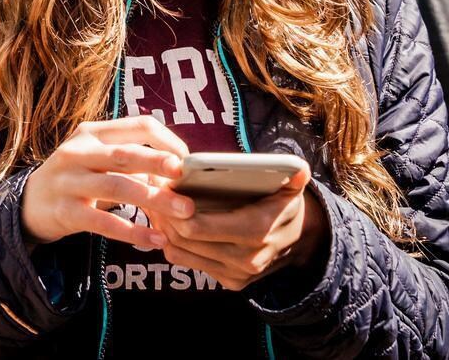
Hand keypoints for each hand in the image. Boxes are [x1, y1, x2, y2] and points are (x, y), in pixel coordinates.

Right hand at [21, 115, 188, 250]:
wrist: (28, 204)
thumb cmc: (76, 178)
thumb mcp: (97, 159)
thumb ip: (131, 161)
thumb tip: (178, 171)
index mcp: (93, 133)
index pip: (139, 126)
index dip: (167, 141)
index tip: (187, 162)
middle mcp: (79, 152)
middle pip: (126, 154)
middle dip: (160, 164)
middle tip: (188, 177)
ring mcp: (69, 181)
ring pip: (117, 186)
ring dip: (154, 199)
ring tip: (184, 212)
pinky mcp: (65, 211)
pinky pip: (104, 222)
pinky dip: (133, 231)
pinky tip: (156, 240)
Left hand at [150, 162, 328, 290]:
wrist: (299, 243)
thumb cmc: (285, 206)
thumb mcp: (291, 190)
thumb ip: (292, 176)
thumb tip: (297, 167)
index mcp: (256, 232)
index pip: (199, 226)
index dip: (174, 207)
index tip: (161, 183)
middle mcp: (245, 259)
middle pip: (184, 238)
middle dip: (162, 213)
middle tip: (149, 188)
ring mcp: (236, 274)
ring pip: (181, 252)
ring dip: (162, 227)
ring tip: (153, 202)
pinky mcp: (229, 281)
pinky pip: (188, 262)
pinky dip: (172, 242)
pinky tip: (165, 222)